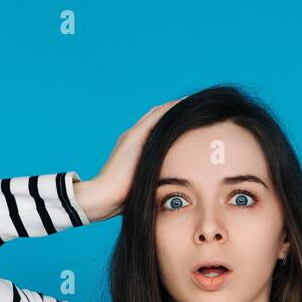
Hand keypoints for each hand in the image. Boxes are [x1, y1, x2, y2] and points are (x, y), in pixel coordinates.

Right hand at [73, 97, 183, 221]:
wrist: (105, 198)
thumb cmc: (124, 199)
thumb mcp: (145, 188)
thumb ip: (156, 183)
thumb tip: (172, 194)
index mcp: (136, 149)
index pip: (157, 130)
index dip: (173, 123)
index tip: (192, 121)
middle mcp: (134, 138)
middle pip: (159, 118)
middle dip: (176, 112)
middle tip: (196, 107)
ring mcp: (133, 136)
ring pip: (158, 114)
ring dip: (176, 107)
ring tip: (194, 102)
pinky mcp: (134, 137)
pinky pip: (157, 117)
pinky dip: (171, 109)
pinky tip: (185, 104)